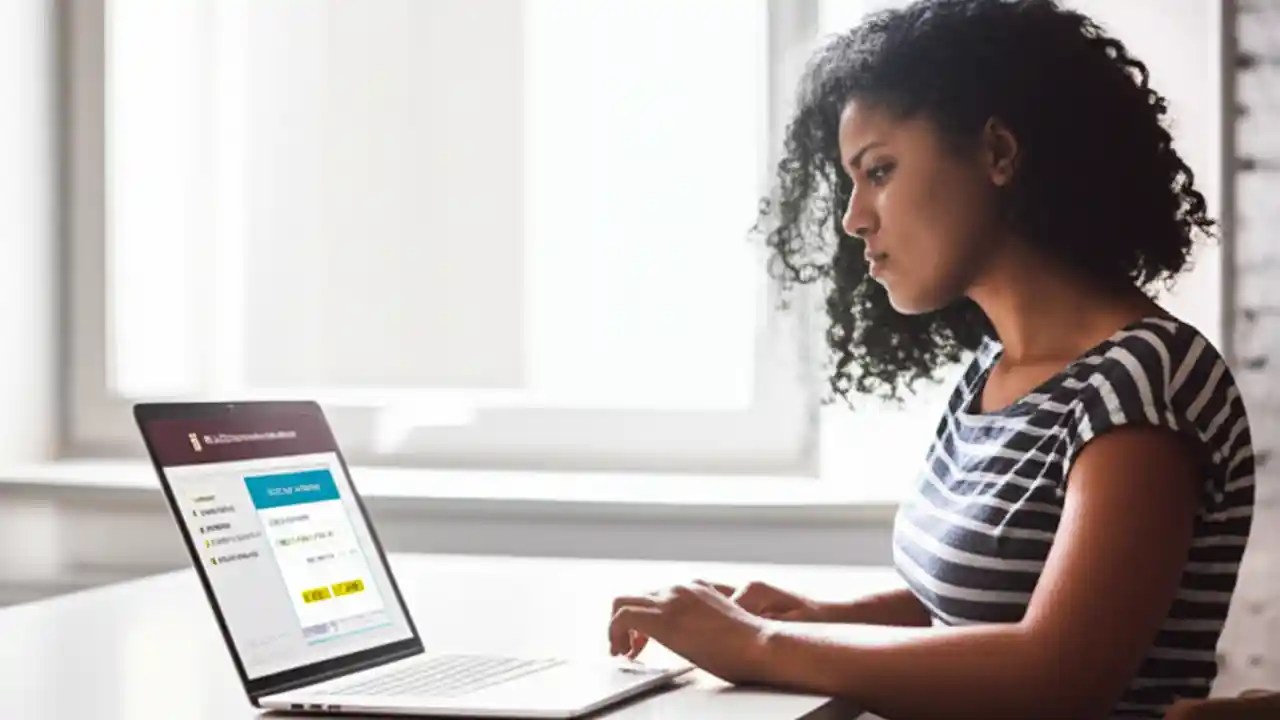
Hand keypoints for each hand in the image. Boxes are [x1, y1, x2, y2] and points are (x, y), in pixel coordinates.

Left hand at [620, 579, 823, 658]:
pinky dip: (615, 634)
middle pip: (636, 596)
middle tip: (631, 649)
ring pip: (623, 602)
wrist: (761, 646)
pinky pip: (621, 617)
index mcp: (696, 588)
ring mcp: (670, 600)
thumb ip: (705, 622)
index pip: (656, 595)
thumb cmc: (751, 644)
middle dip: (629, 624)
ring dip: (617, 629)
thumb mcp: (725, 624)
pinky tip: (624, 653)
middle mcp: (680, 588)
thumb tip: (699, 638)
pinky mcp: (662, 618)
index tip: (644, 641)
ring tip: (623, 652)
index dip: (645, 620)